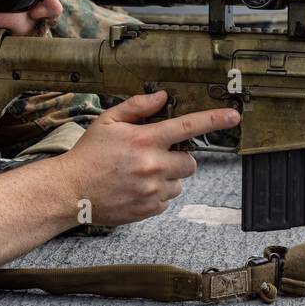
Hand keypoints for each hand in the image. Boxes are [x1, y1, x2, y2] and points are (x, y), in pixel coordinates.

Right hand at [59, 91, 240, 225]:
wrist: (71, 191)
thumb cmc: (88, 154)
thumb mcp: (108, 121)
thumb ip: (137, 107)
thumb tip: (162, 97)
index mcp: (144, 140)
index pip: (188, 126)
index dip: (214, 119)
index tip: (234, 115)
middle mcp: (152, 165)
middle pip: (190, 161)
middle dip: (178, 157)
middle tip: (157, 156)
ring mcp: (152, 189)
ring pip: (180, 182)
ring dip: (168, 176)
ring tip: (141, 173)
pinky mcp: (149, 208)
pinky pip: (167, 199)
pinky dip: (158, 193)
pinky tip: (136, 187)